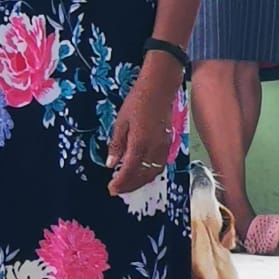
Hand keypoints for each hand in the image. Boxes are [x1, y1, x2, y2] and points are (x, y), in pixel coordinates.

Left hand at [106, 65, 178, 195]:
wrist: (159, 89)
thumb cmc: (137, 102)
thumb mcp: (121, 122)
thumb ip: (116, 144)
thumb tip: (110, 164)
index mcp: (140, 143)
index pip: (129, 170)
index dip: (120, 182)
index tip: (111, 189)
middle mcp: (153, 149)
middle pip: (143, 175)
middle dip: (130, 186)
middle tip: (117, 190)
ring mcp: (163, 147)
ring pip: (153, 172)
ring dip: (140, 182)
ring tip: (128, 184)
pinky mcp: (168, 143)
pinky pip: (159, 165)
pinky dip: (150, 173)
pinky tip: (142, 172)